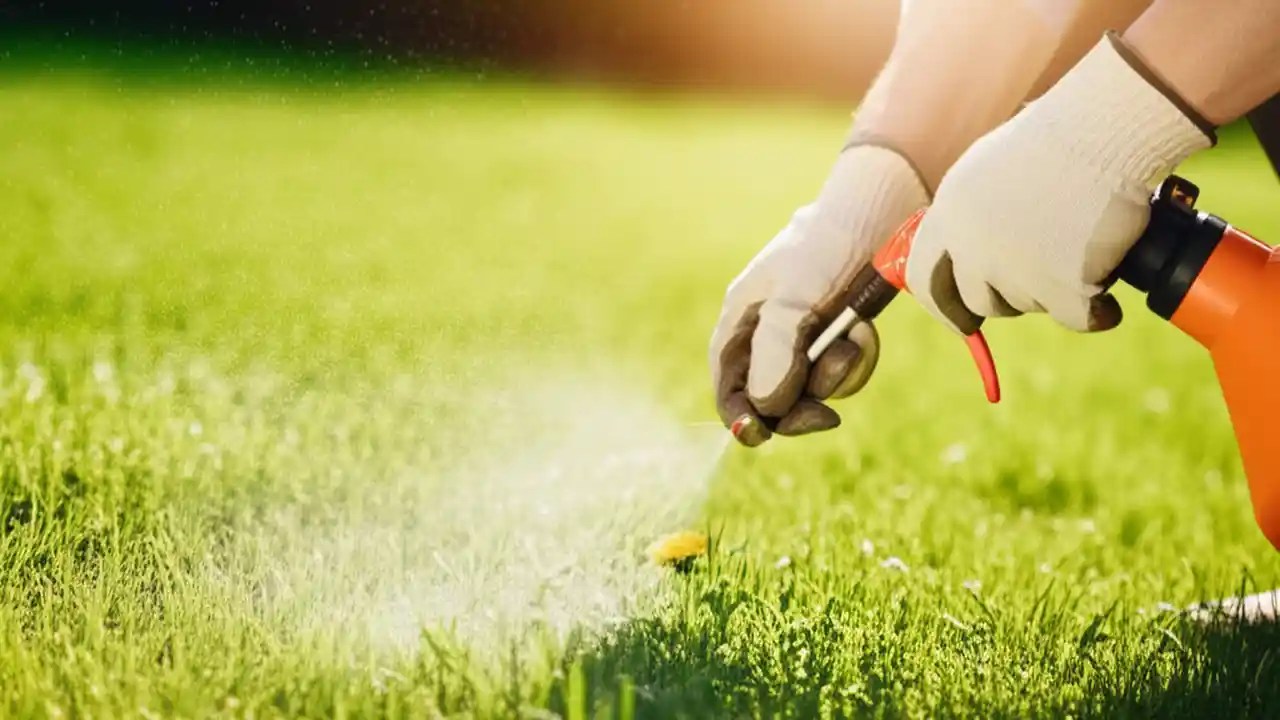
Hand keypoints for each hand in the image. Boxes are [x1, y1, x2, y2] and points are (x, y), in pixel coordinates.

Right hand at [710, 145, 928, 445]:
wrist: (884, 213)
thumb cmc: (828, 246)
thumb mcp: (796, 297)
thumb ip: (775, 351)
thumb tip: (765, 405)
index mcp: (741, 319)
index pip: (727, 383)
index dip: (738, 415)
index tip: (759, 437)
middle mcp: (766, 333)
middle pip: (769, 397)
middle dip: (799, 402)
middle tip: (826, 416)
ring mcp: (802, 337)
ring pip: (809, 388)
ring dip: (834, 374)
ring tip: (853, 338)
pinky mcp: (835, 337)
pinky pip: (839, 372)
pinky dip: (855, 359)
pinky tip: (864, 331)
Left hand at [906, 32, 1213, 335]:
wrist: (1104, 132)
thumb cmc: (1054, 142)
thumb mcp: (986, 172)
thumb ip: (968, 217)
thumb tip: (962, 263)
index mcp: (949, 216)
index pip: (925, 278)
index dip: (944, 304)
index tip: (962, 321)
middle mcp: (972, 248)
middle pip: (980, 300)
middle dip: (1008, 297)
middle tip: (1042, 275)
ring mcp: (1015, 271)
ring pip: (1030, 306)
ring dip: (1054, 291)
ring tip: (1081, 250)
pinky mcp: (1063, 286)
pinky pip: (1077, 318)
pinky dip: (1096, 313)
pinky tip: (1108, 303)